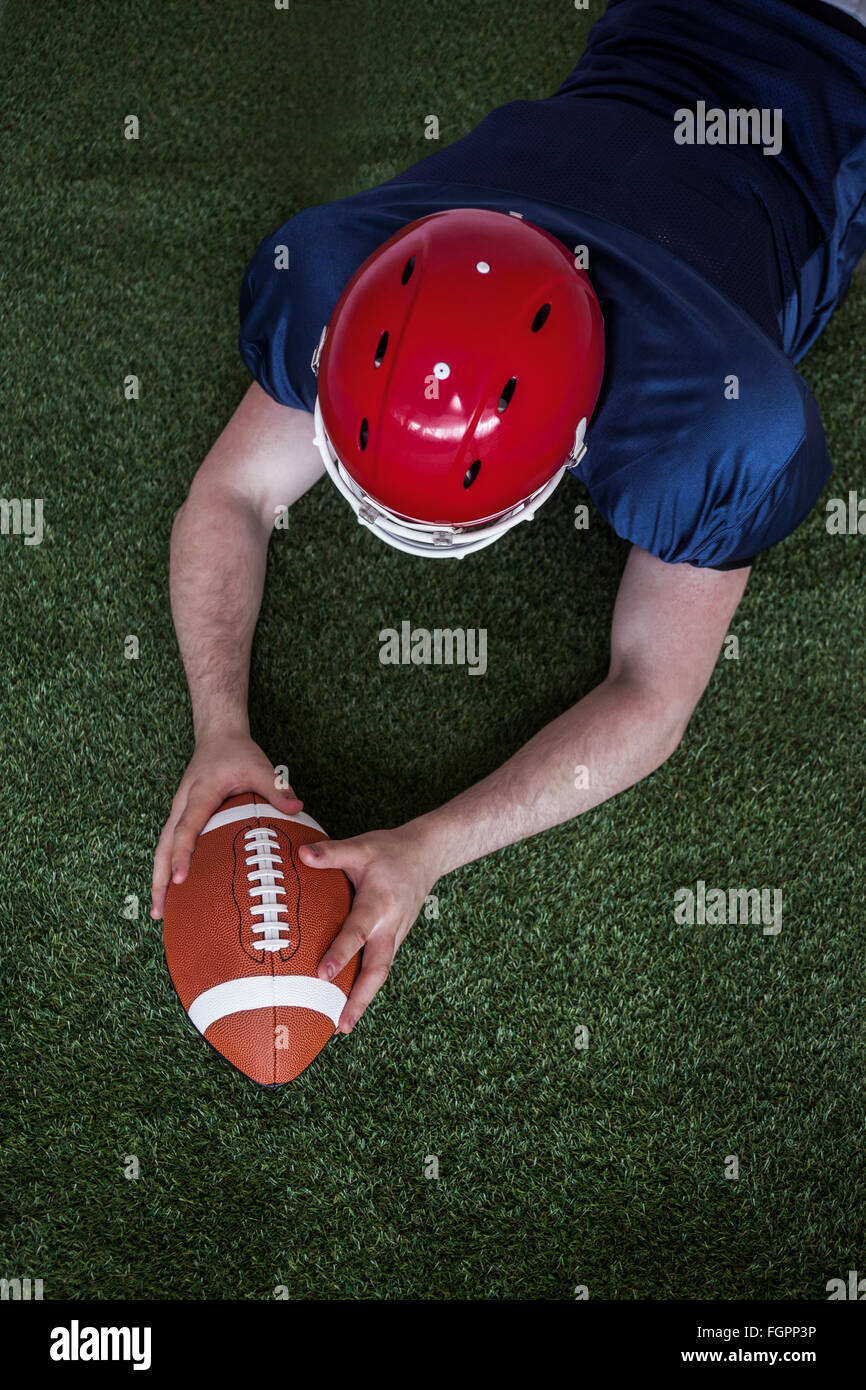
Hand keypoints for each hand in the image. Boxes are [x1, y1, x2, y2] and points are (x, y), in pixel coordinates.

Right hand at [151, 729, 301, 918]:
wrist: (217, 736)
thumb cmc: (238, 753)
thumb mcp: (261, 767)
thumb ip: (278, 789)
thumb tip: (298, 808)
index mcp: (199, 794)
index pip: (188, 828)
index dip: (183, 854)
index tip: (181, 879)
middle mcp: (182, 805)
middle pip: (164, 846)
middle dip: (161, 878)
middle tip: (160, 910)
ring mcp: (177, 812)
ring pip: (162, 848)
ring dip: (159, 878)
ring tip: (159, 911)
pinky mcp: (180, 817)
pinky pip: (169, 845)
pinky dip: (166, 868)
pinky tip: (171, 892)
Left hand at [298, 824, 438, 1033]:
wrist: (426, 856)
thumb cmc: (390, 852)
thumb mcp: (361, 847)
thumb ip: (332, 853)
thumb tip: (301, 853)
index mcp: (379, 904)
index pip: (357, 933)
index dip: (340, 953)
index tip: (322, 974)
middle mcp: (390, 926)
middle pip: (377, 970)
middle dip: (360, 999)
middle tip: (342, 1024)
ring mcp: (395, 936)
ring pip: (380, 973)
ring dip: (364, 1000)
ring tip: (343, 1025)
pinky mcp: (395, 940)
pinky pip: (380, 966)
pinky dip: (367, 987)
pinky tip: (351, 1002)